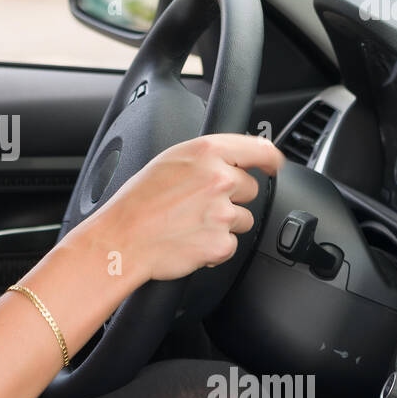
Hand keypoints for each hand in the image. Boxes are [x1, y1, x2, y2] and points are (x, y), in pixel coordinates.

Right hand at [96, 134, 284, 281]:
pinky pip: (231, 245)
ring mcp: (223, 213)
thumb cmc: (137, 202)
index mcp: (207, 153)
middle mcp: (219, 180)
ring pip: (243, 219)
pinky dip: (215, 247)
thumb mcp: (169, 161)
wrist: (122, 240)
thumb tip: (230, 161)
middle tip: (200, 204)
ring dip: (223, 224)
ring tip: (191, 224)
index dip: (271, 159)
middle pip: (250, 188)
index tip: (274, 165)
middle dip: (232, 197)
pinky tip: (191, 241)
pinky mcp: (221, 243)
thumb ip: (205, 158)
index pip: (260, 149)